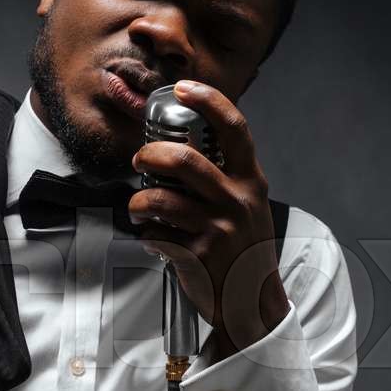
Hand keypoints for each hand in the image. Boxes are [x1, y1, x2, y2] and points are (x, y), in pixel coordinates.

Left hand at [129, 79, 290, 356]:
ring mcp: (218, 228)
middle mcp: (237, 200)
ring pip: (160, 199)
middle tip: (139, 161)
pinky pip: (155, 234)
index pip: (234, 128)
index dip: (207, 101)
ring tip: (138, 207)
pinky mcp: (197, 255)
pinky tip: (154, 239)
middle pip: (184, 160)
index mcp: (251, 180)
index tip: (182, 88)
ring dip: (138, 201)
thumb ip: (224, 177)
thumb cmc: (243, 249)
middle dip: (150, 154)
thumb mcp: (247, 205)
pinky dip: (146, 235)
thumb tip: (181, 147)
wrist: (252, 302)